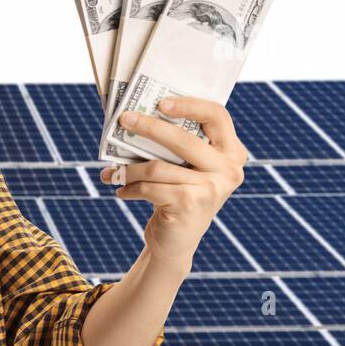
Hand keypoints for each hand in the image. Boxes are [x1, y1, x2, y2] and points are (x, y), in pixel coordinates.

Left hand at [99, 97, 247, 268]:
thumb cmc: (175, 194)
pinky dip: (131, 188)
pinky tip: (121, 191)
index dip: (189, 105)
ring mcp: (212, 188)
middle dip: (148, 128)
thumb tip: (135, 115)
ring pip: (158, 167)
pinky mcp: (191, 204)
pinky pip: (151, 187)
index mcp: (232, 151)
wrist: (176, 242)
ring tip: (112, 172)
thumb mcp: (182, 167)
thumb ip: (173, 144)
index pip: (217, 115)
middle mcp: (229, 169)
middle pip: (183, 139)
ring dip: (129, 169)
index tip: (160, 103)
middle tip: (124, 120)